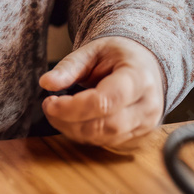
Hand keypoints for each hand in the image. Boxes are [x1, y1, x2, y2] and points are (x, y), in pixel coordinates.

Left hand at [39, 35, 165, 150]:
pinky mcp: (139, 136)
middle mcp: (148, 106)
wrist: (144, 64)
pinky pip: (108, 143)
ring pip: (106, 139)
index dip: (73, 107)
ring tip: (57, 112)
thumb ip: (69, 66)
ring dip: (74, 130)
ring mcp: (146, 125)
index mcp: (138, 78)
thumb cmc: (118, 55)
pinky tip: (73, 120)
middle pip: (106, 126)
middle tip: (48, 107)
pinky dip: (85, 135)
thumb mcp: (92, 50)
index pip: (106, 102)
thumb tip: (46, 82)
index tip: (49, 102)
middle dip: (70, 122)